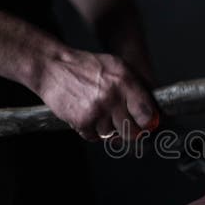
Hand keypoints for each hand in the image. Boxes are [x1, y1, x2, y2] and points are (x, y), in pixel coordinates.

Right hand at [35, 49, 158, 140]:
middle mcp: (113, 97)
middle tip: (127, 127)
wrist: (52, 67)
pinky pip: (94, 137)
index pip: (147, 114)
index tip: (147, 125)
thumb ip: (135, 87)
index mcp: (125, 82)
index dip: (148, 123)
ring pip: (112, 135)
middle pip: (132, 131)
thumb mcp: (116, 66)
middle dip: (131, 132)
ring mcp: (97, 111)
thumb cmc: (86, 66)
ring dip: (107, 129)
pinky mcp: (82, 121)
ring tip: (99, 112)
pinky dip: (92, 131)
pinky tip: (87, 115)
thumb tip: (152, 110)